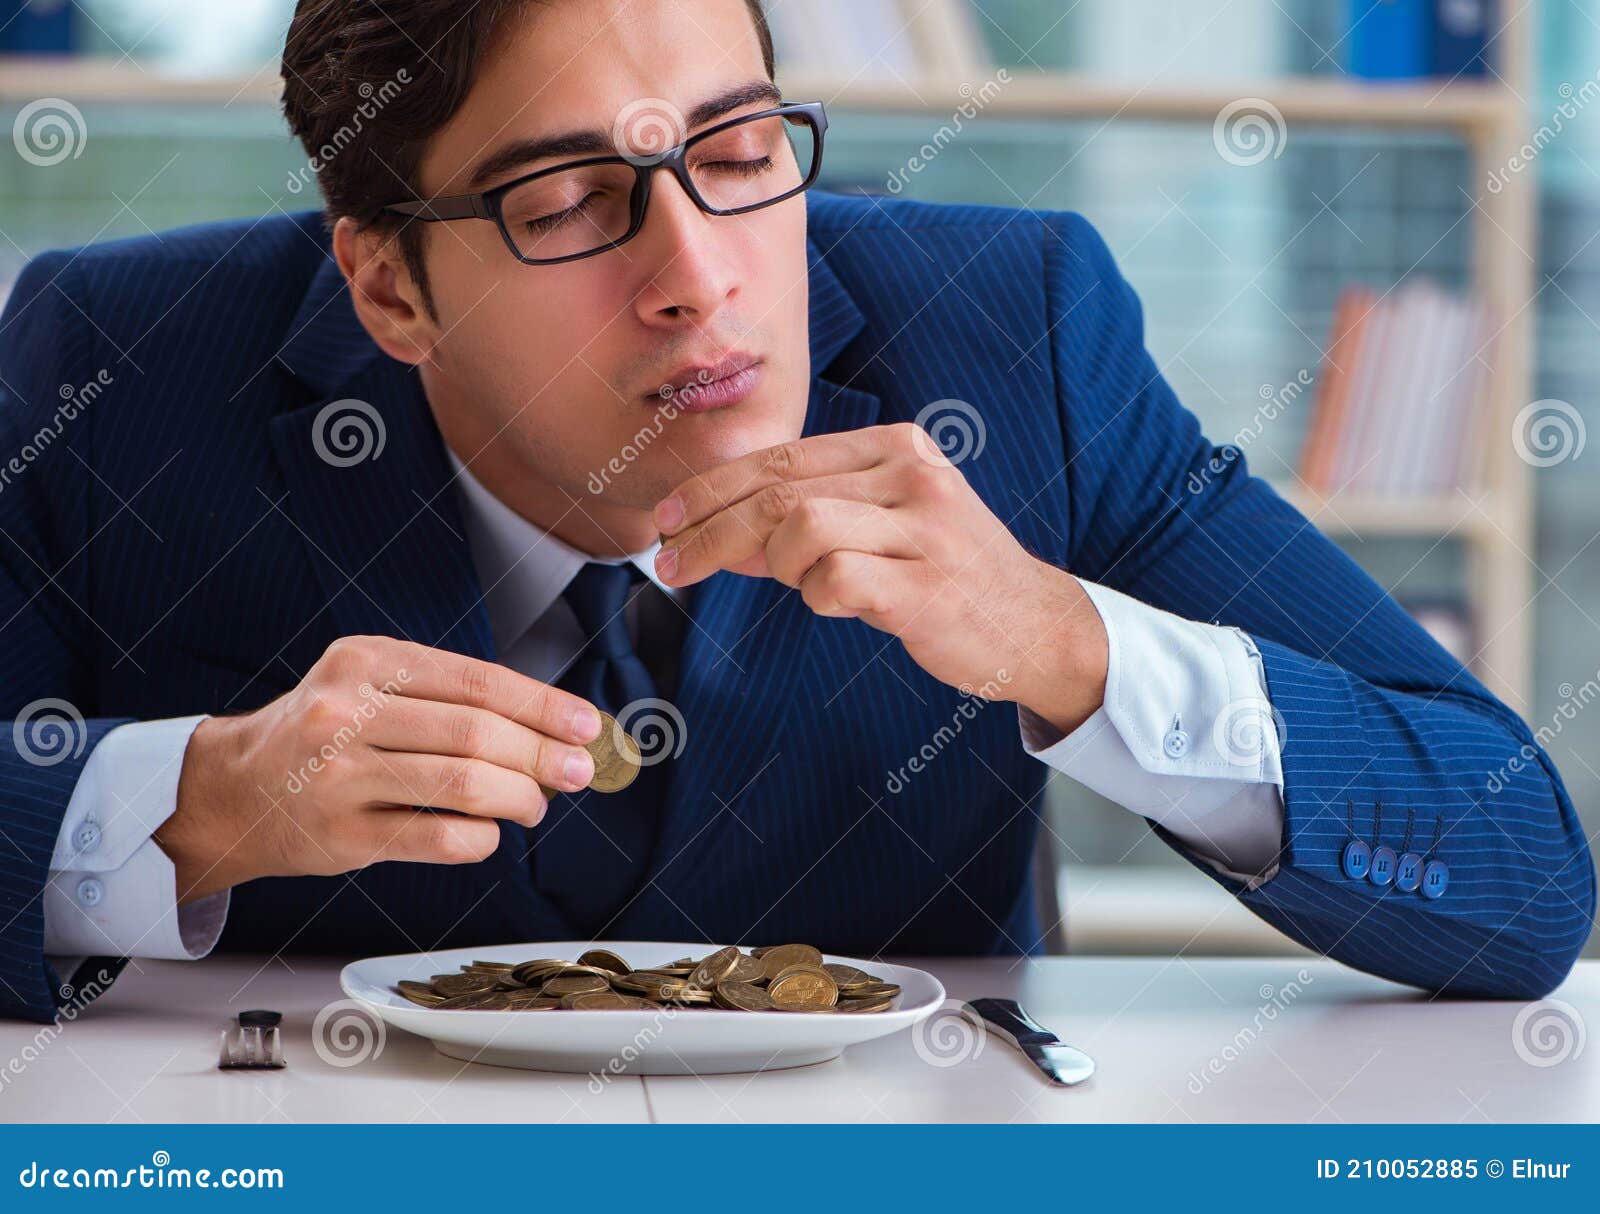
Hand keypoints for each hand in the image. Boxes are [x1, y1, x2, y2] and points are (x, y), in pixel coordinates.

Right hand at [156, 636, 602, 903]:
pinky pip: (437, 837)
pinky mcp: (342, 836)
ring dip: (519, 798)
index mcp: (365, 661)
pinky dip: (481, 838)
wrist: (236, 789)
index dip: (542, 705)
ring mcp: (339, 776)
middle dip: (541, 754)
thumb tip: (553, 725)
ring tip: (535, 804)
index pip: (477, 680)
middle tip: (576, 771)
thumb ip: (449, 696)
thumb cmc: (326, 733)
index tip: (585, 724)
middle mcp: (346, 712)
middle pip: (475, 733)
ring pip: (462, 785)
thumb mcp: (371, 684)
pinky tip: (488, 832)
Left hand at [652, 423, 1107, 732]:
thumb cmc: (943, 575)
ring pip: (799, 529)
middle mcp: (912, 474)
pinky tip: (838, 605)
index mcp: (896, 446)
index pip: (781, 456)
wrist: (1033, 625)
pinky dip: (815, 597)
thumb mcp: (883, 525)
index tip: (665, 519)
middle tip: (669, 565)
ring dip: (773, 566)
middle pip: (777, 491)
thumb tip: (714, 529)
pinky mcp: (925, 586)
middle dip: (707, 529)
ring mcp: (923, 529)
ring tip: (794, 586)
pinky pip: (833, 582)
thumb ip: (808, 518)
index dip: (711, 487)